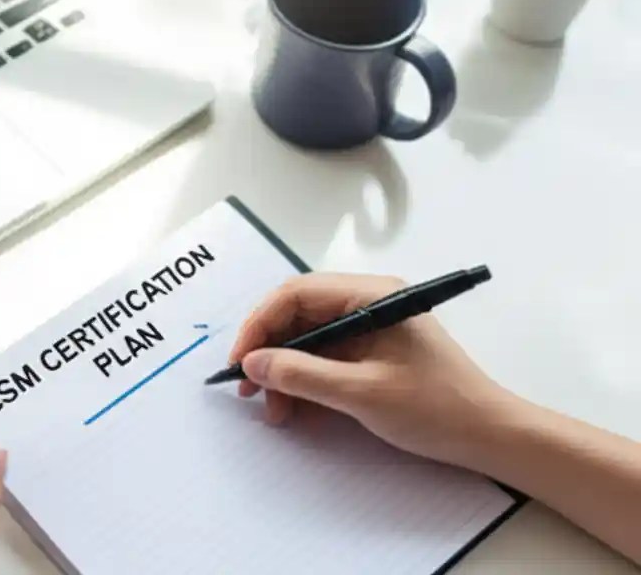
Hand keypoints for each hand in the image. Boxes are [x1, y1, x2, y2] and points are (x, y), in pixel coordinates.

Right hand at [228, 273, 516, 466]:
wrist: (490, 436)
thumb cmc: (435, 408)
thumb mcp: (361, 392)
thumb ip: (302, 375)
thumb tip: (253, 363)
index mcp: (372, 296)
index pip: (297, 294)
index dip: (260, 325)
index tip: (240, 361)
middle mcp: (368, 303)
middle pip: (298, 316)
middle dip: (269, 352)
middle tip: (249, 389)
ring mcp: (370, 328)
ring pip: (308, 340)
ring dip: (284, 374)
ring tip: (275, 411)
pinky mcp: (371, 353)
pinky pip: (324, 360)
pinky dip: (305, 384)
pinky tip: (296, 411)